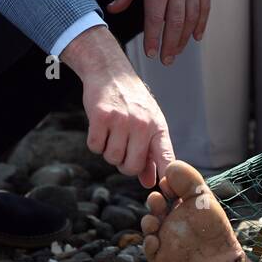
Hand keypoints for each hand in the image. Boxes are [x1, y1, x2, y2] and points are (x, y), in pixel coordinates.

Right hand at [61, 25, 174, 187]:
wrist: (110, 72)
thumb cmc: (132, 101)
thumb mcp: (148, 124)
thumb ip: (150, 154)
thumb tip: (150, 183)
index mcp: (158, 127)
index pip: (166, 158)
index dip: (166, 178)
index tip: (165, 189)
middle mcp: (142, 124)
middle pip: (131, 167)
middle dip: (124, 164)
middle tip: (122, 148)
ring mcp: (121, 120)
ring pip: (111, 158)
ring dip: (108, 152)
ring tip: (112, 133)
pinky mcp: (101, 116)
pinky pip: (94, 147)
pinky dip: (95, 142)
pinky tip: (101, 127)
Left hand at [108, 0, 210, 64]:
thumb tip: (113, 9)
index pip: (156, 20)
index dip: (154, 39)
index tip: (151, 53)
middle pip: (176, 24)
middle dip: (170, 45)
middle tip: (166, 60)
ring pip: (192, 18)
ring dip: (185, 38)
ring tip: (177, 51)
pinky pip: (205, 6)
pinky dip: (201, 23)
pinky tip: (196, 36)